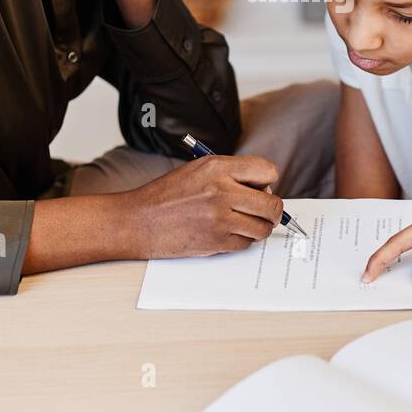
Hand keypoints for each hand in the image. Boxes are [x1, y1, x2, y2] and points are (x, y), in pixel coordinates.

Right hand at [121, 155, 282, 258]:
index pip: (268, 171)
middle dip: (272, 209)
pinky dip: (242, 240)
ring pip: (263, 227)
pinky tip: (228, 232)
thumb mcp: (199, 169)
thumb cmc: (167, 194)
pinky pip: (246, 243)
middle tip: (263, 210)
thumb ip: (231, 173)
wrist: (138, 221)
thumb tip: (264, 188)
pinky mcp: (217, 242)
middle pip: (272, 204)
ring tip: (245, 222)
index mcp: (218, 167)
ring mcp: (220, 219)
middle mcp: (222, 191)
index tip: (261, 187)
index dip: (267, 181)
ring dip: (259, 226)